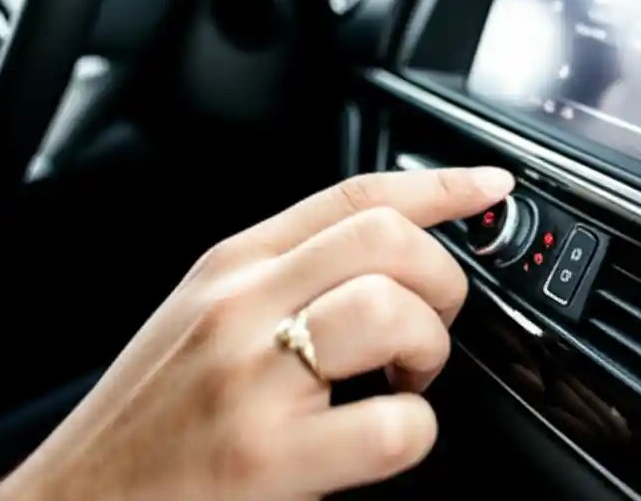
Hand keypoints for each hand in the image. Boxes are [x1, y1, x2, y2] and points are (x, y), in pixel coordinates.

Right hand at [0, 167, 513, 499]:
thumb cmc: (149, 421)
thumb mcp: (204, 318)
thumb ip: (284, 278)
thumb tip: (386, 258)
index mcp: (231, 266)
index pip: (355, 195)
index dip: (441, 184)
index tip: (492, 185)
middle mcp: (240, 306)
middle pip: (388, 239)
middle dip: (445, 278)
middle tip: (432, 324)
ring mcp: (252, 379)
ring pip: (394, 311)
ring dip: (430, 347)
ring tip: (406, 378)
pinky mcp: (265, 456)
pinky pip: (393, 425)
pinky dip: (414, 432)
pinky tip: (383, 438)